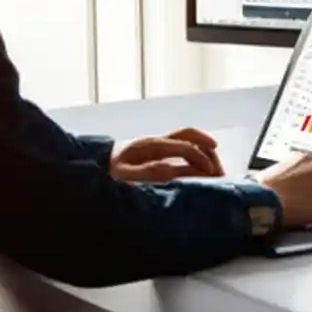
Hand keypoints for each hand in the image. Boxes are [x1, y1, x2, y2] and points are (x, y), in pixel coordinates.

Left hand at [109, 127, 225, 181]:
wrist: (92, 170)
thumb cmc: (108, 176)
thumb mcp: (125, 177)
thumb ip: (149, 173)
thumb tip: (172, 171)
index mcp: (150, 146)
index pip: (185, 147)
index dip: (202, 160)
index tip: (213, 175)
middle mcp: (154, 141)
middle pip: (188, 135)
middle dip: (208, 148)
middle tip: (219, 169)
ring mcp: (154, 144)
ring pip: (186, 138)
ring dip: (203, 149)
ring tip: (214, 167)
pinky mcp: (153, 152)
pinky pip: (180, 147)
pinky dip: (194, 154)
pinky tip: (197, 168)